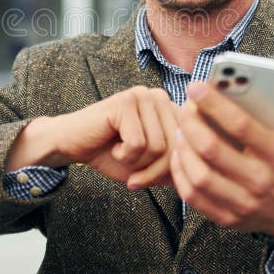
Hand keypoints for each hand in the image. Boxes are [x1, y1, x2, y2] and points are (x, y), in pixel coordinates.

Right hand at [7, 86, 179, 189]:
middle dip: (155, 171)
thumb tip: (201, 175)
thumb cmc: (110, 154)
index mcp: (170, 108)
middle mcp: (160, 96)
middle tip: (135, 176)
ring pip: (159, 147)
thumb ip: (175, 167)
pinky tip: (112, 146)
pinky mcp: (125, 102)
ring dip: (137, 162)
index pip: (191, 145)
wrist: (72, 145)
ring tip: (121, 153)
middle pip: (177, 147)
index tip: (151, 178)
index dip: (173, 170)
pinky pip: (138, 143)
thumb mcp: (150, 166)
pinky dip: (124, 155)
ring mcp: (142, 95)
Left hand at [171, 82, 273, 235]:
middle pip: (212, 149)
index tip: (197, 87)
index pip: (241, 126)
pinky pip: (194, 197)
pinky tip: (180, 154)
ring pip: (199, 175)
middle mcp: (260, 181)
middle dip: (192, 123)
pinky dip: (181, 173)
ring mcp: (243, 203)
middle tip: (185, 107)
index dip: (215, 104)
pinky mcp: (227, 218)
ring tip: (180, 129)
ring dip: (183, 148)